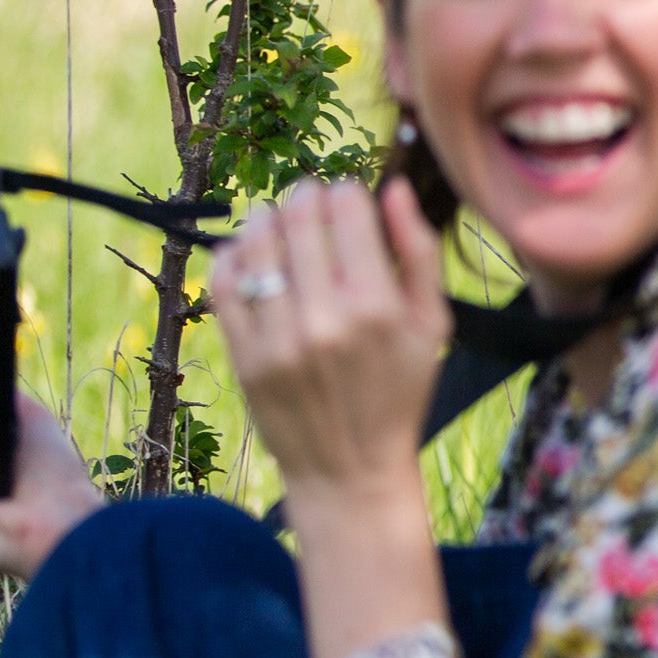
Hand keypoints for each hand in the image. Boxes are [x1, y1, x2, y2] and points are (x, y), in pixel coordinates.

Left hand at [216, 178, 449, 501]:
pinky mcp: (244, 356)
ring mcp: (278, 338)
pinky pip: (223, 282)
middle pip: (299, 215)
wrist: (351, 469)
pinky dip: (232, 256)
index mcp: (379, 304)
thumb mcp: (433, 324)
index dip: (347, 192)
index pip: (347, 206)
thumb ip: (419, 252)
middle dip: (306, 198)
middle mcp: (325, 317)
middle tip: (311, 205)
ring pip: (256, 241)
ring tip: (279, 226)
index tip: (349, 201)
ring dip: (266, 220)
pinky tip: (250, 258)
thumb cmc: (400, 391)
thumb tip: (392, 187)